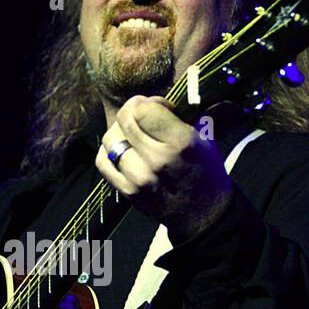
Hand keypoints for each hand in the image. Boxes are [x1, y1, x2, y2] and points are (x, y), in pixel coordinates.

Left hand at [94, 95, 233, 241]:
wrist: (202, 214)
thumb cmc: (206, 171)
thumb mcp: (206, 139)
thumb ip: (185, 115)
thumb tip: (165, 94)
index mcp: (181, 143)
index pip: (143, 109)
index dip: (147, 102)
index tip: (158, 107)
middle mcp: (157, 160)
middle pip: (125, 121)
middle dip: (132, 111)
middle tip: (142, 115)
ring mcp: (139, 179)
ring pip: (110, 139)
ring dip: (119, 131)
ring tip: (133, 134)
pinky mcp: (126, 192)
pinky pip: (102, 161)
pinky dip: (109, 151)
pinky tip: (123, 150)